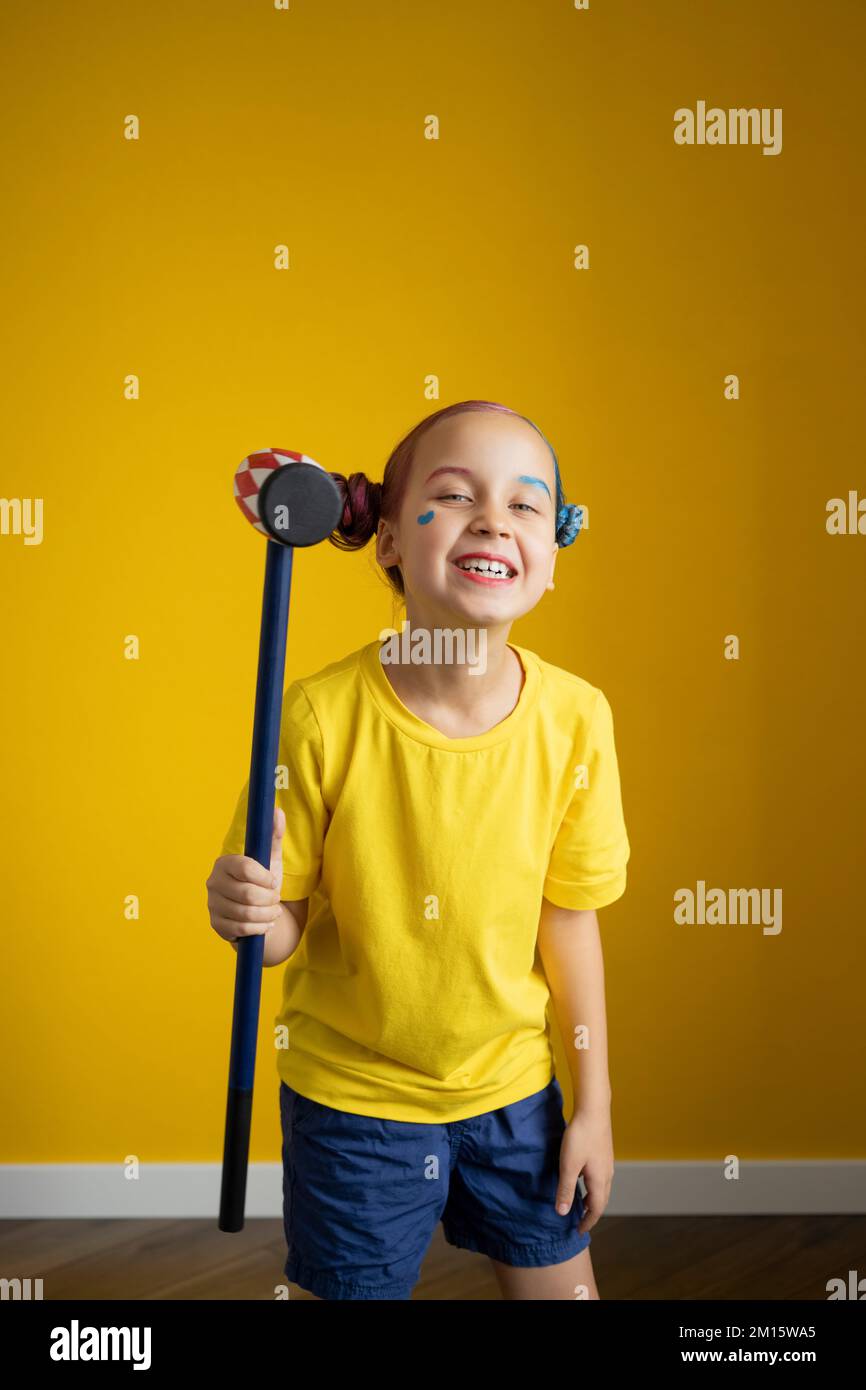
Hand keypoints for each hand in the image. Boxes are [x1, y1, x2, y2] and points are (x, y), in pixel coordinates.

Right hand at [206, 806, 285, 943]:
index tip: (273, 881)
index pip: (245, 868)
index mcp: (225, 863)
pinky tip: (265, 924)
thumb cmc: (262, 882)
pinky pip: (242, 930)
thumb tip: (277, 811)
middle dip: (269, 899)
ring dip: (267, 915)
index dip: (265, 878)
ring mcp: (213, 905)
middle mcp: (213, 883)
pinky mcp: (216, 925)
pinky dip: (259, 928)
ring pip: (246, 914)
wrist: (256, 911)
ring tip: (273, 911)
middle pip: (248, 894)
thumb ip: (273, 836)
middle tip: (276, 899)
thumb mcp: (270, 859)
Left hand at [555, 1103, 613, 1234]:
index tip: (578, 1231)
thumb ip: (566, 1190)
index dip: (588, 1222)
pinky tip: (581, 1179)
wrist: (593, 1109)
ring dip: (591, 1199)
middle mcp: (607, 1174)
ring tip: (579, 1203)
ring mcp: (606, 1163)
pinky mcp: (603, 1153)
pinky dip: (591, 1186)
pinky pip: (599, 1177)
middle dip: (591, 1213)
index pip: (597, 1209)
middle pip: (601, 1200)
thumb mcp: (569, 1165)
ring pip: (601, 1188)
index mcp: (600, 1180)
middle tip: (579, 1221)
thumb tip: (563, 1213)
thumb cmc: (580, 1137)